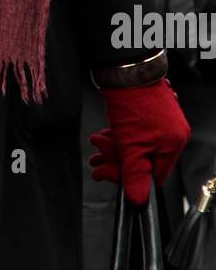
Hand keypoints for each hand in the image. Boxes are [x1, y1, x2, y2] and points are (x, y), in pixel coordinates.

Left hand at [89, 78, 190, 205]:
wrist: (125, 70)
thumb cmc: (132, 102)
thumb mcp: (130, 145)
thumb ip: (134, 173)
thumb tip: (138, 198)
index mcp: (174, 143)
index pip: (155, 174)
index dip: (132, 179)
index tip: (112, 177)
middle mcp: (172, 133)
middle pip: (143, 159)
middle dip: (117, 161)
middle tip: (97, 162)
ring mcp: (162, 122)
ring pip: (136, 145)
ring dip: (113, 148)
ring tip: (96, 143)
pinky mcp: (150, 113)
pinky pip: (136, 133)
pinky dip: (120, 136)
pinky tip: (104, 134)